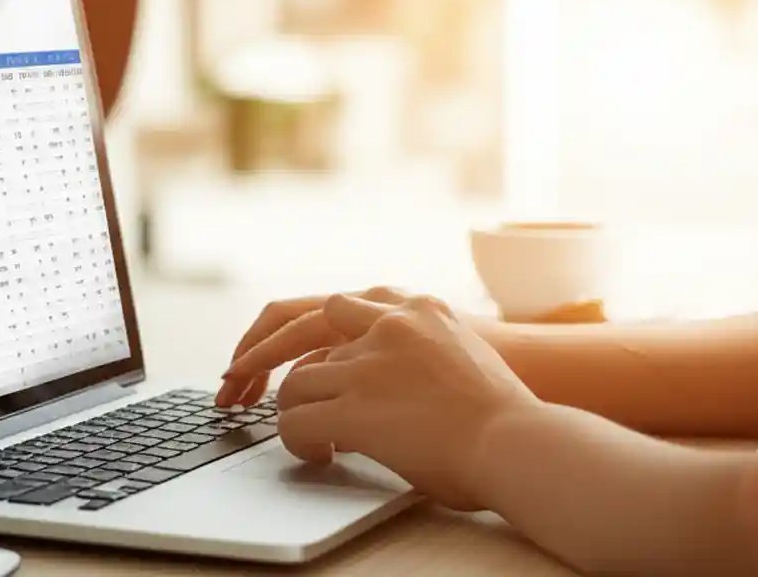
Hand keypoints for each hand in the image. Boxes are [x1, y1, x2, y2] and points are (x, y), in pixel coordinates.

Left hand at [222, 293, 542, 510]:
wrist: (521, 440)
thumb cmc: (505, 412)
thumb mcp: (465, 351)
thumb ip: (421, 347)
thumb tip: (392, 373)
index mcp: (414, 307)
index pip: (335, 306)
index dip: (298, 332)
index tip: (277, 352)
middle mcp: (386, 324)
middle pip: (296, 324)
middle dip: (259, 354)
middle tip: (236, 379)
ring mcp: (367, 364)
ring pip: (296, 381)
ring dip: (290, 409)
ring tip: (304, 434)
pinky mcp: (354, 407)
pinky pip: (296, 421)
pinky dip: (294, 439)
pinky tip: (316, 452)